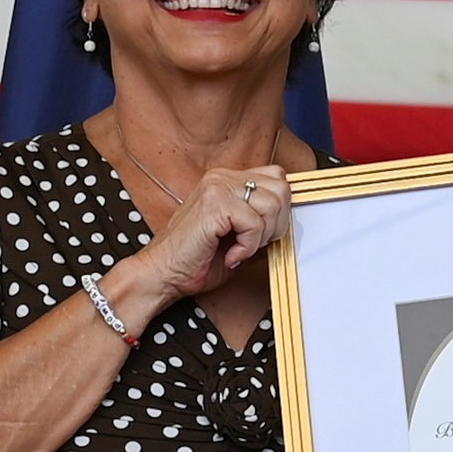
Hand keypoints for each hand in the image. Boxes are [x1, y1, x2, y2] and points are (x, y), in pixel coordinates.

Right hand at [127, 158, 293, 309]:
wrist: (163, 274)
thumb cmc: (195, 260)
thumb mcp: (239, 238)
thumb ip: (262, 224)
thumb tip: (289, 221)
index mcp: (227, 180)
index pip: (277, 178)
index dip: (280, 210)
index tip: (265, 235)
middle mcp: (222, 177)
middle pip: (281, 188)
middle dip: (276, 224)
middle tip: (253, 244)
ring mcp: (217, 187)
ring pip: (272, 204)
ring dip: (262, 236)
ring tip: (240, 249)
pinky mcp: (214, 204)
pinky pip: (254, 223)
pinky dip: (248, 247)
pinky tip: (231, 255)